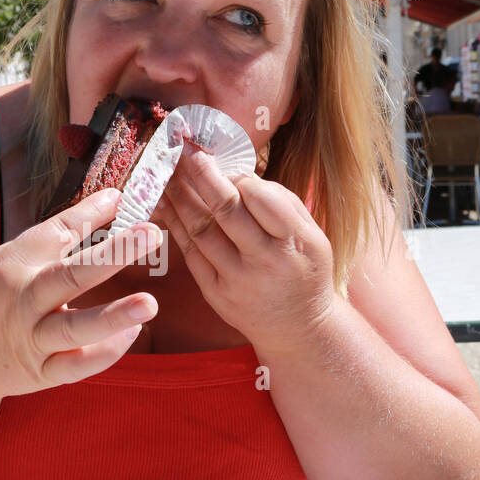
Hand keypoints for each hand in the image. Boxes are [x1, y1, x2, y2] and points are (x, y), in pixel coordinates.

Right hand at [0, 189, 161, 400]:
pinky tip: (132, 334)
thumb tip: (109, 201)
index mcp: (11, 266)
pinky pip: (75, 366)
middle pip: (69, 276)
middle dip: (111, 257)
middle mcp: (23, 301)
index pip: (55, 233)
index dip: (89, 213)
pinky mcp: (39, 374)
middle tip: (149, 235)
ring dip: (113, 316)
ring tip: (149, 303)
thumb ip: (54, 238)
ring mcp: (31, 340)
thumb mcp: (4, 262)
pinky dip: (103, 353)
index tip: (121, 197)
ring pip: (74, 328)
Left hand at [156, 148, 335, 356]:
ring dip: (181, 197)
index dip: (240, 178)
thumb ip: (281, 203)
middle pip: (227, 212)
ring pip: (202, 230)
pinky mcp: (215, 293)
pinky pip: (191, 252)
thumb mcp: (312, 235)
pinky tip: (167, 202)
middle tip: (185, 151)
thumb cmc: (304, 270)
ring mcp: (237, 280)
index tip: (227, 164)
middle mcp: (266, 262)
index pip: (263, 200)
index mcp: (296, 243)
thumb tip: (240, 175)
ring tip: (169, 170)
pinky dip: (176, 224)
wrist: (297, 328)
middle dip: (202, 176)